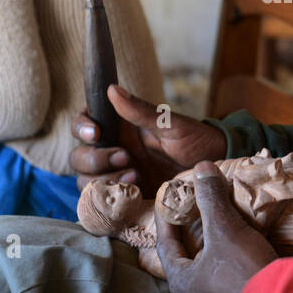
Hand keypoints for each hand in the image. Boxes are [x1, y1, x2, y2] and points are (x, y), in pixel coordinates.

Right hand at [69, 84, 225, 194]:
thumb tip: (112, 89)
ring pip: (86, 181)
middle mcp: (113, 152)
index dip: (81, 128)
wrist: (213, 174)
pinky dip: (111, 199)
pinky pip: (103, 203)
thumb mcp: (172, 125)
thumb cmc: (196, 141)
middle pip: (79, 157)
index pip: (84, 124)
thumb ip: (141, 111)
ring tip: (136, 176)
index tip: (96, 133)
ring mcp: (118, 177)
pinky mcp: (127, 199)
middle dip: (96, 159)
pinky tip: (135, 192)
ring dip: (105, 179)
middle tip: (126, 157)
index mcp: (120, 130)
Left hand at [155, 161, 276, 292]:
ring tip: (227, 262)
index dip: (167, 223)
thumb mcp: (227, 230)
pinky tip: (247, 290)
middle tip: (202, 234)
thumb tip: (201, 167)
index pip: (166, 248)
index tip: (168, 207)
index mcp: (183, 284)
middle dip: (195, 253)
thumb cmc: (245, 272)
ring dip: (216, 279)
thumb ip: (212, 199)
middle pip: (188, 274)